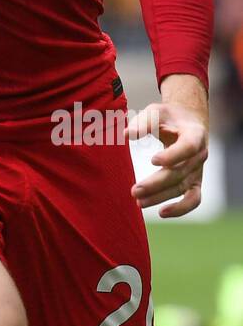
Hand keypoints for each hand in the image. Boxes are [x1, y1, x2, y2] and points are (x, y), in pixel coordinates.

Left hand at [127, 99, 208, 217]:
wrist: (186, 122)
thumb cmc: (168, 117)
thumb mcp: (156, 112)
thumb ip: (143, 122)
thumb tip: (127, 135)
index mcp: (195, 134)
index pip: (188, 147)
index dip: (172, 155)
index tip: (152, 160)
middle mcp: (200, 155)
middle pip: (179, 173)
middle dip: (156, 184)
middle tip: (134, 190)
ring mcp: (198, 170)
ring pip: (182, 189)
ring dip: (161, 197)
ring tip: (139, 202)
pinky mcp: (194, 182)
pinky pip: (193, 199)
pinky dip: (181, 209)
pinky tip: (162, 213)